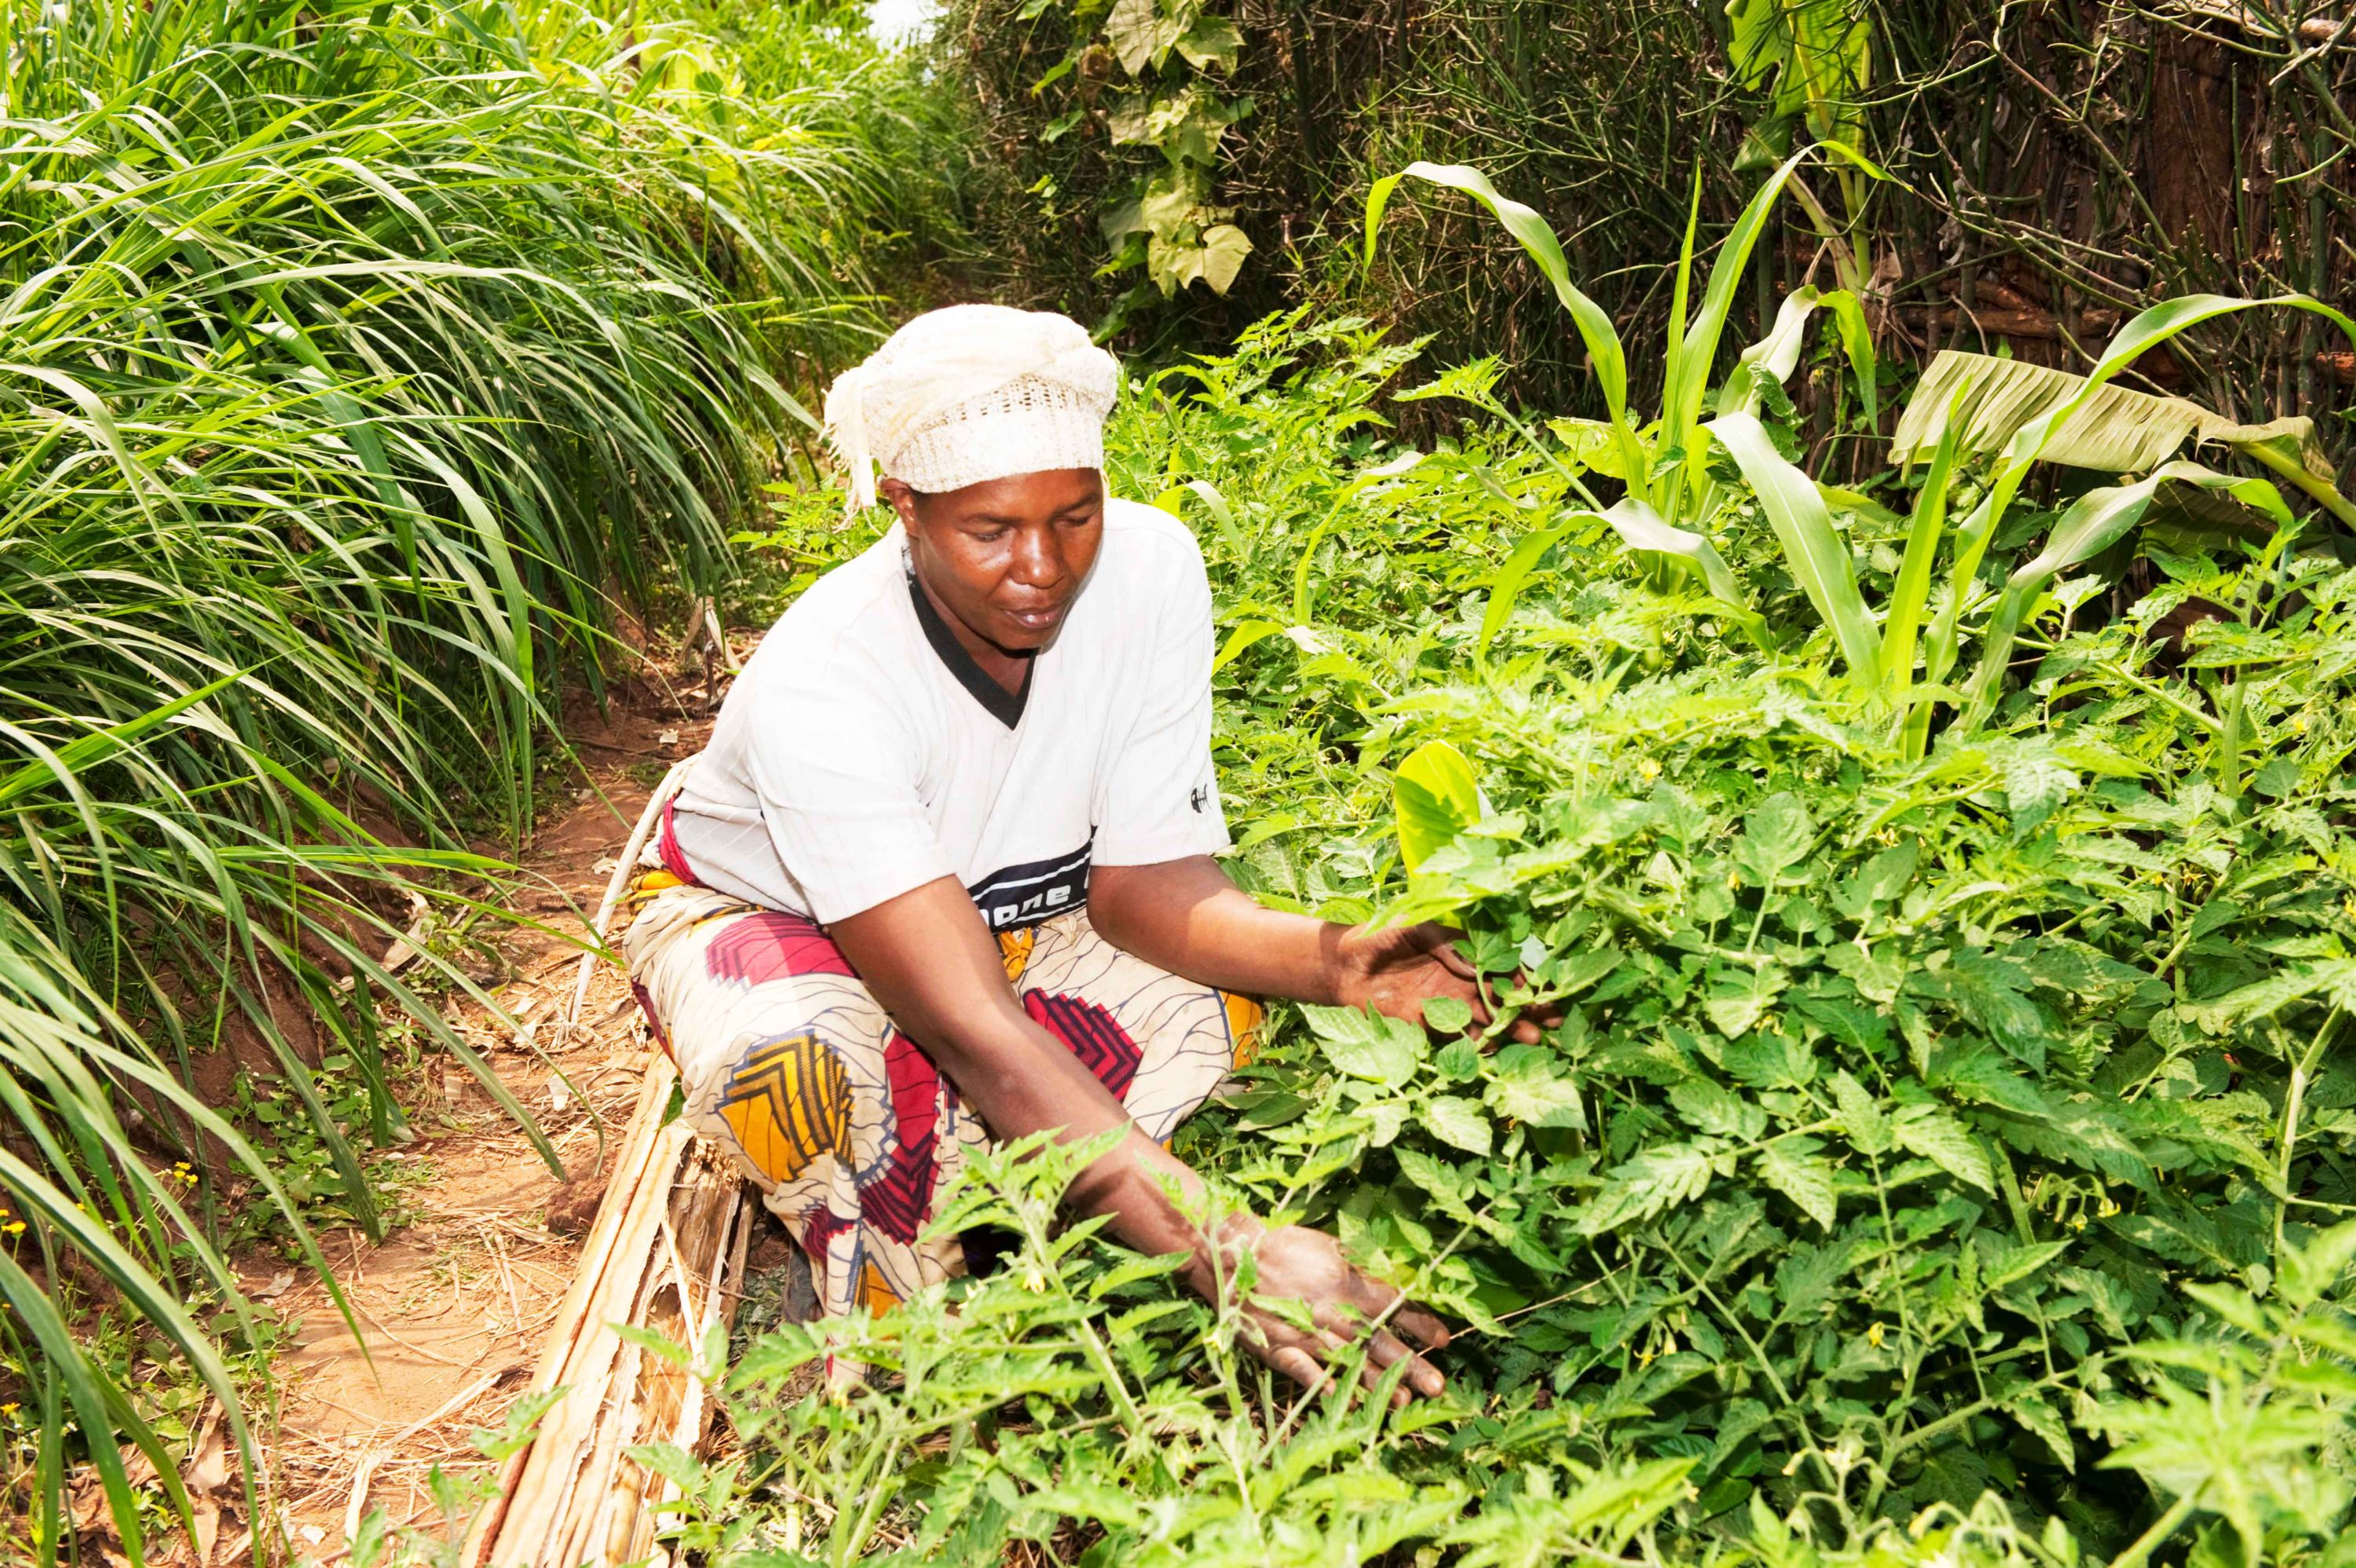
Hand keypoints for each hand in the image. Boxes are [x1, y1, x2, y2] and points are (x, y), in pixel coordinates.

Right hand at [1215, 1220, 1448, 1406]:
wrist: (1231, 1255)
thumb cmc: (1283, 1247)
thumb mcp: (1328, 1247)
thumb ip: (1359, 1268)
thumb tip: (1392, 1284)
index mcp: (1347, 1282)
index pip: (1394, 1305)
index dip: (1420, 1323)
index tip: (1443, 1340)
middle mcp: (1332, 1311)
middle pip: (1379, 1341)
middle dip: (1411, 1365)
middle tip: (1438, 1386)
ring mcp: (1307, 1333)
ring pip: (1350, 1362)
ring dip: (1377, 1383)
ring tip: (1404, 1402)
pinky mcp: (1281, 1349)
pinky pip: (1307, 1372)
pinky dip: (1325, 1386)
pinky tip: (1344, 1402)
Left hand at [1328, 921, 1552, 1044]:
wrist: (1341, 966)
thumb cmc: (1378, 937)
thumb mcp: (1414, 927)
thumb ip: (1445, 944)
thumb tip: (1472, 967)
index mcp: (1462, 954)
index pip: (1500, 966)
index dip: (1522, 976)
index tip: (1542, 986)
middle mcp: (1460, 982)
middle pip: (1502, 997)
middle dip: (1527, 1006)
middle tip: (1553, 1018)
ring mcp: (1447, 1007)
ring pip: (1487, 1021)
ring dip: (1510, 1029)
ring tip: (1534, 1037)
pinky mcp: (1428, 1028)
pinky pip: (1459, 1039)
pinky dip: (1478, 1046)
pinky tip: (1497, 1050)